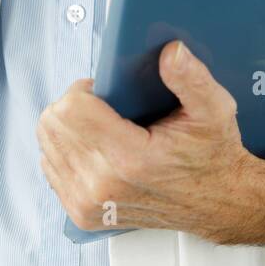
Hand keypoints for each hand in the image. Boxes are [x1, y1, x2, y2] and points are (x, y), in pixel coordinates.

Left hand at [37, 40, 264, 244]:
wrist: (217, 203)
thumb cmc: (211, 156)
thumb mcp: (215, 110)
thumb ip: (191, 78)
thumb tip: (171, 51)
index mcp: (131, 160)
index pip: (71, 111)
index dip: (84, 89)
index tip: (105, 89)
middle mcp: (103, 186)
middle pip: (53, 124)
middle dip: (73, 104)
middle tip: (105, 105)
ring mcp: (88, 204)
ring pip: (46, 143)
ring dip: (68, 126)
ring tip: (101, 124)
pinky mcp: (81, 214)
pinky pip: (50, 166)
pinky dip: (66, 149)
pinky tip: (95, 146)